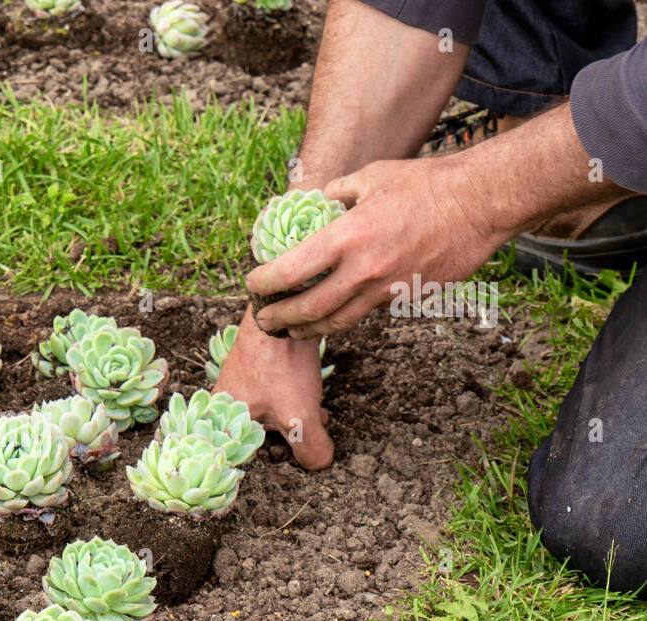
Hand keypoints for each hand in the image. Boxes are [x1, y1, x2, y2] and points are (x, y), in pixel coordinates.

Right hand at [213, 307, 333, 469]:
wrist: (284, 310)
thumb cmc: (280, 365)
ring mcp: (240, 385)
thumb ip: (310, 448)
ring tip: (317, 414)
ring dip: (295, 417)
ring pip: (271, 415)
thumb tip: (319, 464)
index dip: (266, 461)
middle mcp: (223, 403)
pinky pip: (276, 396)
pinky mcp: (257, 370)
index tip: (286, 457)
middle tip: (309, 433)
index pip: (238, 456)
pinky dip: (295, 400)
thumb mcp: (299, 416)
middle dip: (288, 437)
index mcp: (219, 419)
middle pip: (258, 436)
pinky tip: (313, 398)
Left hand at [245, 154, 504, 338]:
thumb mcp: (372, 176)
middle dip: (279, 318)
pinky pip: (366, 312)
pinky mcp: (406, 298)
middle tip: (262, 319)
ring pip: (337, 321)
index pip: (291, 271)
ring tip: (289, 329)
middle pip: (309, 309)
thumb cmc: (427, 183)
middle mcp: (364, 270)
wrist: (482, 203)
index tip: (252, 284)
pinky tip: (330, 314)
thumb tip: (315, 203)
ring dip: (307, 328)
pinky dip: (342, 316)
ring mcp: (387, 289)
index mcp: (348, 237)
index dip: (264, 283)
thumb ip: (338, 194)